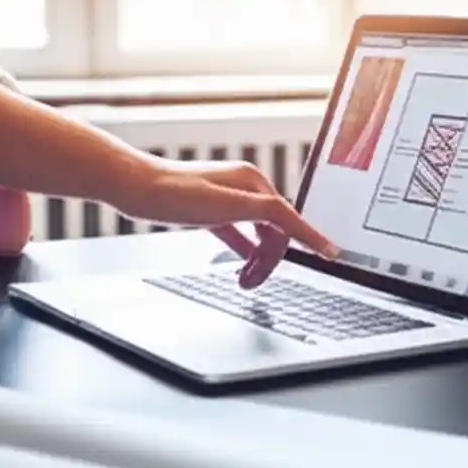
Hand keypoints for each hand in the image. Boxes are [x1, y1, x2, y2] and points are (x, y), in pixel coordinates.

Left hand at [115, 160, 339, 288]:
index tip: (332, 254)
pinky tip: (242, 263)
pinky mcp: (212, 209)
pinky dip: (244, 249)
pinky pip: (239, 232)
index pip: (289, 218)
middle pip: (274, 229)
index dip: (312, 238)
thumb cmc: (173, 194)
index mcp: (253, 183)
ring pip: (258, 233)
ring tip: (244, 281)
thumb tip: (291, 220)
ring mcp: (228, 198)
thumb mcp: (224, 206)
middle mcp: (245, 187)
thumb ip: (262, 212)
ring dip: (257, 258)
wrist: (134, 187)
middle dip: (270, 259)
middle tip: (252, 285)